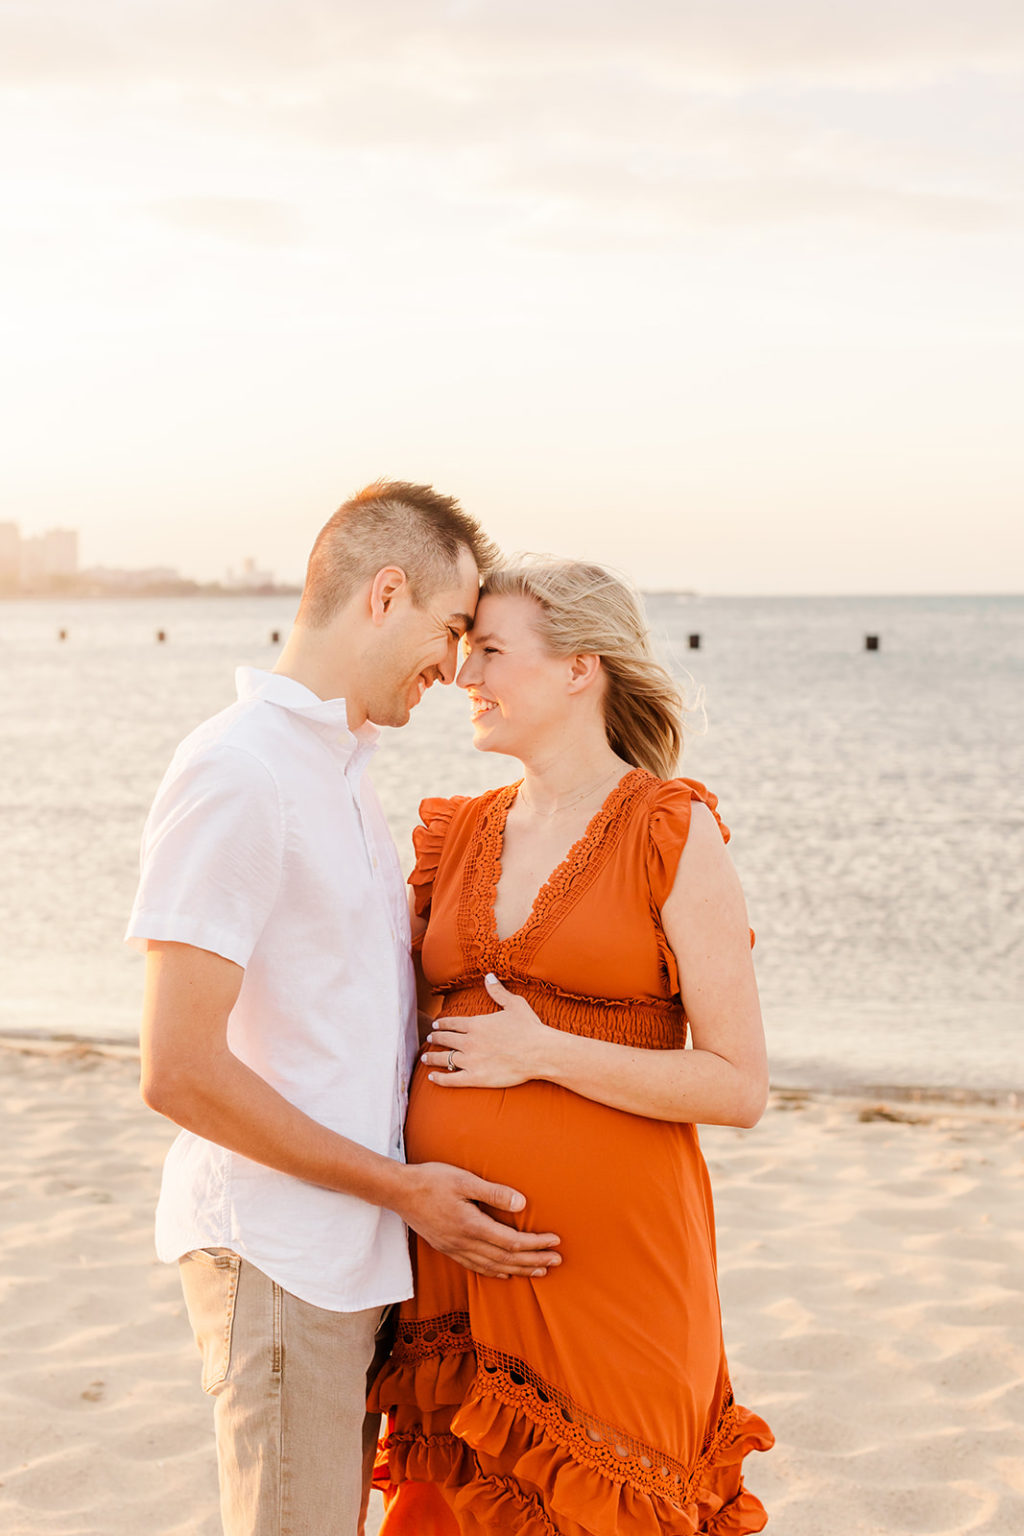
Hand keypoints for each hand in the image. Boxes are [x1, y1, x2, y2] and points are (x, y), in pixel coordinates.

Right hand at [395, 1161, 560, 1278]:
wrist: (399, 1192)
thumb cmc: (432, 1180)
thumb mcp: (464, 1180)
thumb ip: (494, 1193)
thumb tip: (522, 1204)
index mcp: (471, 1226)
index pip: (512, 1242)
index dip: (536, 1244)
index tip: (555, 1241)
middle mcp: (464, 1243)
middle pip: (507, 1260)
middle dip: (534, 1261)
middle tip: (557, 1262)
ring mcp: (455, 1249)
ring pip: (493, 1267)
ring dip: (519, 1270)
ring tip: (539, 1271)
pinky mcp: (447, 1249)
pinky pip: (476, 1267)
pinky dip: (495, 1272)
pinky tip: (505, 1273)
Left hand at [421, 974, 548, 1088]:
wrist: (539, 1052)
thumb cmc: (529, 1028)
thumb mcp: (514, 1004)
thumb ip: (498, 991)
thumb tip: (489, 975)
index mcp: (476, 1024)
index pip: (451, 1023)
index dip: (441, 1023)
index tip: (435, 1024)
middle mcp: (469, 1041)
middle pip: (445, 1039)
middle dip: (435, 1038)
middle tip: (429, 1039)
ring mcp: (471, 1060)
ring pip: (444, 1058)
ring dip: (432, 1057)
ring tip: (425, 1057)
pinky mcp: (476, 1078)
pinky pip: (451, 1079)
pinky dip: (440, 1078)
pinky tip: (432, 1077)